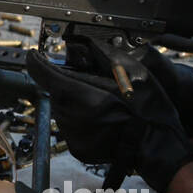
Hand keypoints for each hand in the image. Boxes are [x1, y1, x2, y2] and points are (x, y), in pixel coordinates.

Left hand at [26, 42, 192, 191]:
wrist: (158, 147)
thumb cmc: (148, 110)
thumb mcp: (130, 72)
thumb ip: (101, 55)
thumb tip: (81, 43)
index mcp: (81, 96)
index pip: (43, 73)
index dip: (37, 60)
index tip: (35, 54)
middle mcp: (71, 117)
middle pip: (54, 91)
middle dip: (65, 82)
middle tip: (90, 82)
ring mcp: (73, 136)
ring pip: (61, 108)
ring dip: (73, 101)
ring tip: (101, 103)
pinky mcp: (78, 148)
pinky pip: (70, 126)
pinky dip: (80, 118)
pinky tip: (101, 118)